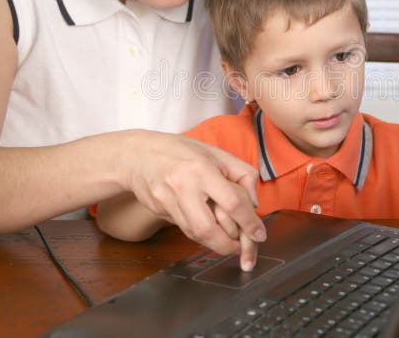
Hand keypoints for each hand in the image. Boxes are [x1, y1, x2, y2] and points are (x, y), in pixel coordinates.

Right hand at [124, 131, 265, 259]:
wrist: (139, 155)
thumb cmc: (182, 151)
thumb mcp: (217, 153)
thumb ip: (242, 174)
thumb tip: (253, 204)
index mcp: (202, 169)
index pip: (232, 202)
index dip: (249, 222)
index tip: (259, 235)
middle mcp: (183, 187)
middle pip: (208, 229)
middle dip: (228, 245)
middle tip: (242, 248)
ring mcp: (168, 202)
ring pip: (195, 234)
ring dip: (216, 244)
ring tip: (230, 244)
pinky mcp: (160, 212)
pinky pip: (185, 229)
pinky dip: (201, 235)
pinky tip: (211, 233)